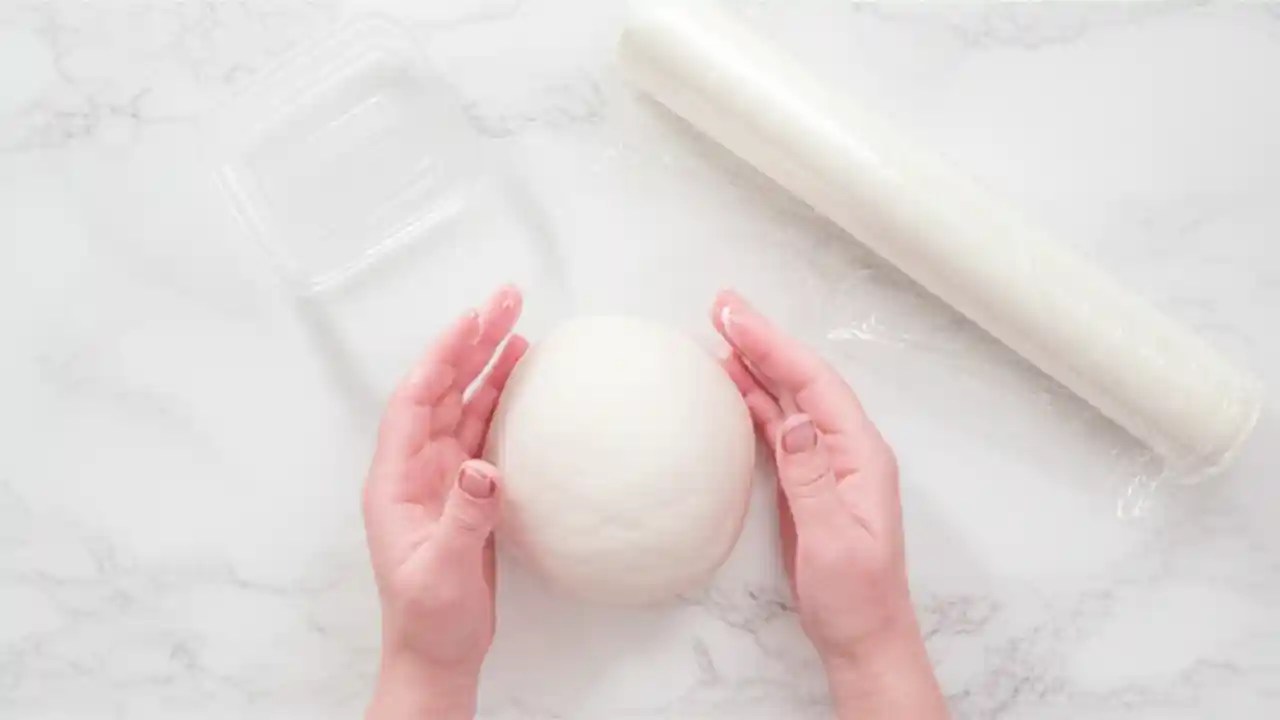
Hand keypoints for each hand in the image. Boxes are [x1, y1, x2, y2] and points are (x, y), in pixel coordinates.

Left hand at [363, 286, 527, 719]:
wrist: (438, 654)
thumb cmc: (428, 619)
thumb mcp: (441, 571)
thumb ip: (463, 518)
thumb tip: (483, 468)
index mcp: (395, 479)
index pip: (416, 399)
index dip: (442, 355)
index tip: (472, 319)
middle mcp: (416, 468)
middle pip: (443, 389)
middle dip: (472, 343)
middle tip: (507, 301)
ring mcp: (443, 478)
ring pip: (466, 405)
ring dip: (490, 366)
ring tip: (521, 328)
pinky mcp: (468, 492)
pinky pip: (485, 434)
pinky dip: (503, 403)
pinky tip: (522, 381)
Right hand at [711, 290, 945, 719]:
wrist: (863, 637)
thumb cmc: (855, 597)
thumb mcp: (833, 541)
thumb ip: (812, 479)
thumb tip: (795, 420)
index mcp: (860, 455)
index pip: (813, 384)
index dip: (774, 345)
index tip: (735, 316)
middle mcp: (846, 449)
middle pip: (802, 379)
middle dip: (763, 339)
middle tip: (721, 304)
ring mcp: (827, 462)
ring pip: (789, 398)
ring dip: (756, 364)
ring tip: (720, 332)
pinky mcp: (807, 480)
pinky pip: (779, 427)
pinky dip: (754, 401)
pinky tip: (732, 386)